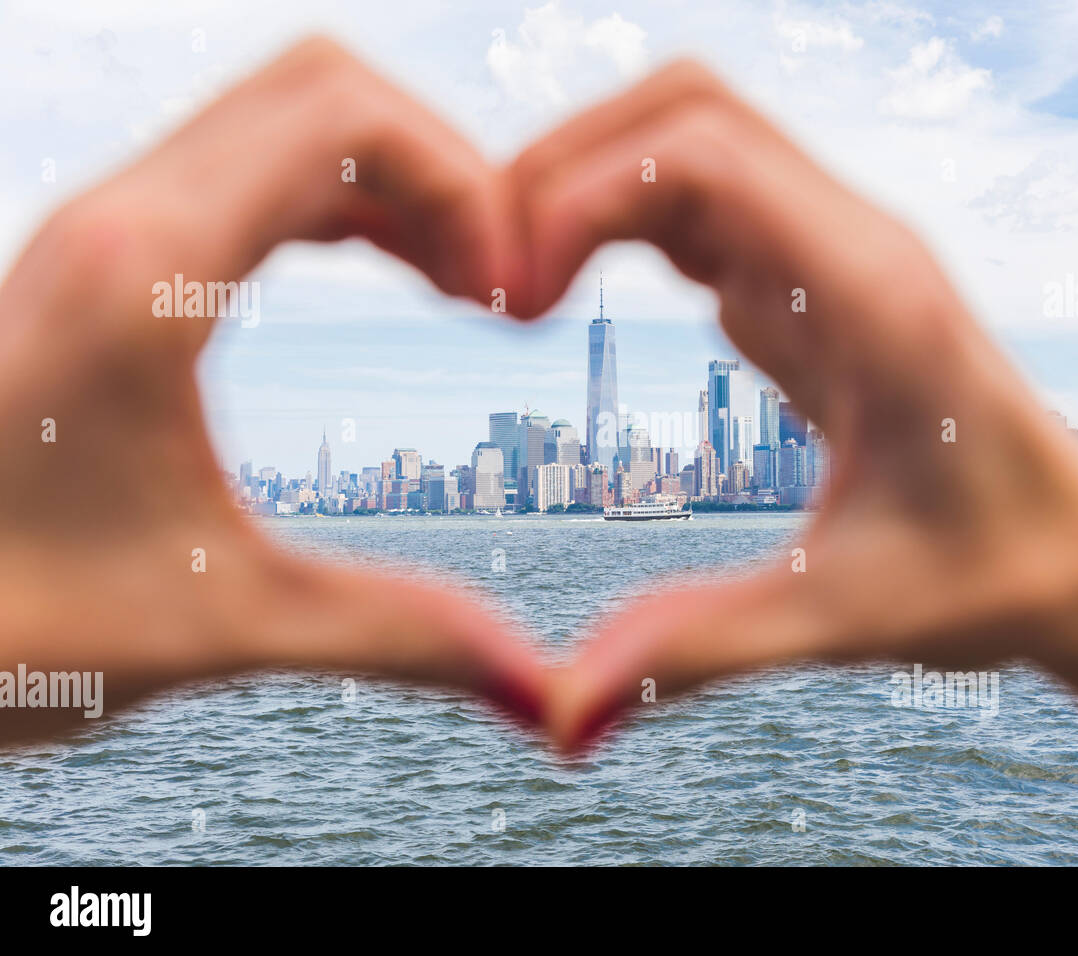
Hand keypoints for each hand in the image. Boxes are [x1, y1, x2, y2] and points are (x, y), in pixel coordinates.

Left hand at [0, 38, 547, 743]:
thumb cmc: (6, 628)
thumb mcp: (225, 625)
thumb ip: (400, 637)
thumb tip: (542, 693)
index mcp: (150, 274)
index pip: (347, 118)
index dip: (464, 186)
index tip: (505, 301)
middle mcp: (120, 217)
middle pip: (327, 89)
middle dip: (443, 170)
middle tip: (493, 287)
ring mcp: (103, 228)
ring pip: (287, 120)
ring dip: (394, 184)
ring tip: (459, 287)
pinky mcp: (102, 259)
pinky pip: (251, 172)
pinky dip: (342, 202)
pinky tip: (388, 282)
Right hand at [506, 62, 1077, 745]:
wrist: (1073, 554)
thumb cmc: (985, 579)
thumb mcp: (840, 620)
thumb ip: (698, 652)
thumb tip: (562, 717)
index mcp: (870, 295)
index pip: (700, 156)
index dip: (576, 199)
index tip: (515, 306)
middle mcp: (851, 242)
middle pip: (682, 107)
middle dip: (561, 164)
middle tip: (491, 279)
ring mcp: (830, 249)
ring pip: (684, 136)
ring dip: (583, 184)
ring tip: (516, 290)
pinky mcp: (809, 277)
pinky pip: (697, 200)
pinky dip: (614, 220)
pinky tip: (570, 299)